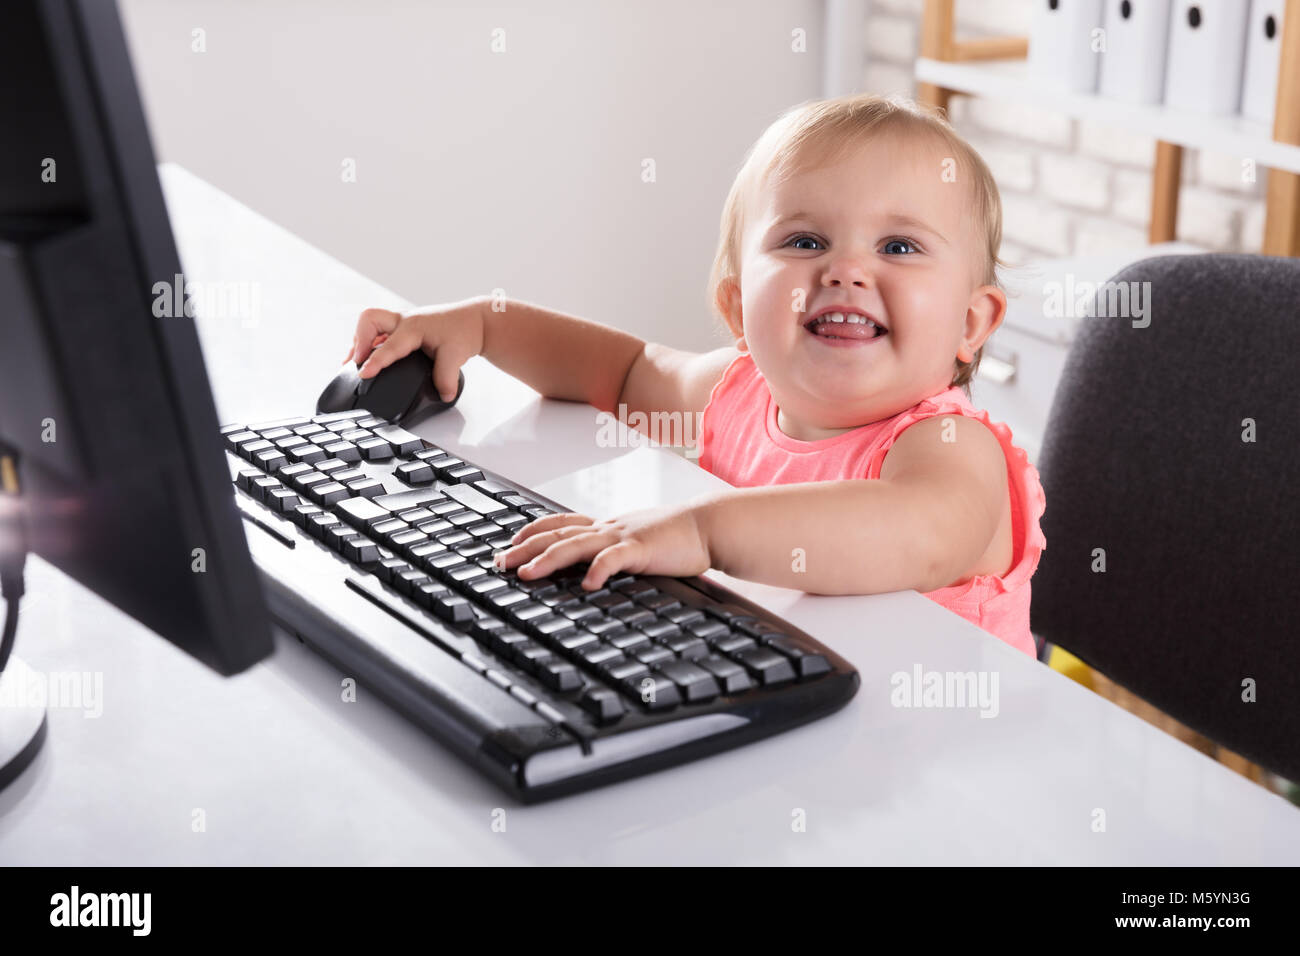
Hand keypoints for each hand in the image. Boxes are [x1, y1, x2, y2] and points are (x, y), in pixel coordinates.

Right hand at [344, 296, 486, 402]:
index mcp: (415, 327)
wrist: (473, 321)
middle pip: (369, 319)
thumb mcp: (457, 356)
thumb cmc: (464, 331)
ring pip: (370, 323)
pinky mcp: (402, 327)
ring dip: (360, 340)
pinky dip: (369, 342)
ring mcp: (402, 322)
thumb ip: (446, 378)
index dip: (375, 361)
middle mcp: (404, 321)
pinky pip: (377, 331)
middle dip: (359, 340)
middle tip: (357, 363)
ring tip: (355, 362)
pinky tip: (367, 356)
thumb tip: (443, 395)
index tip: (363, 374)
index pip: (390, 345)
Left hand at [493, 504, 712, 589]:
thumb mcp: (637, 539)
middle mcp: (608, 527)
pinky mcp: (640, 548)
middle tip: (500, 562)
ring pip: (575, 545)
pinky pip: (614, 559)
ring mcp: (622, 536)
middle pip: (557, 535)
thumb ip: (616, 549)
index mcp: (607, 525)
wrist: (708, 525)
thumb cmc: (677, 536)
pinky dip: (598, 571)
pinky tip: (587, 585)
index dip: (534, 531)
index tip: (511, 542)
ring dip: (548, 560)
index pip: (561, 523)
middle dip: (525, 548)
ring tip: (527, 574)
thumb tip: (597, 566)